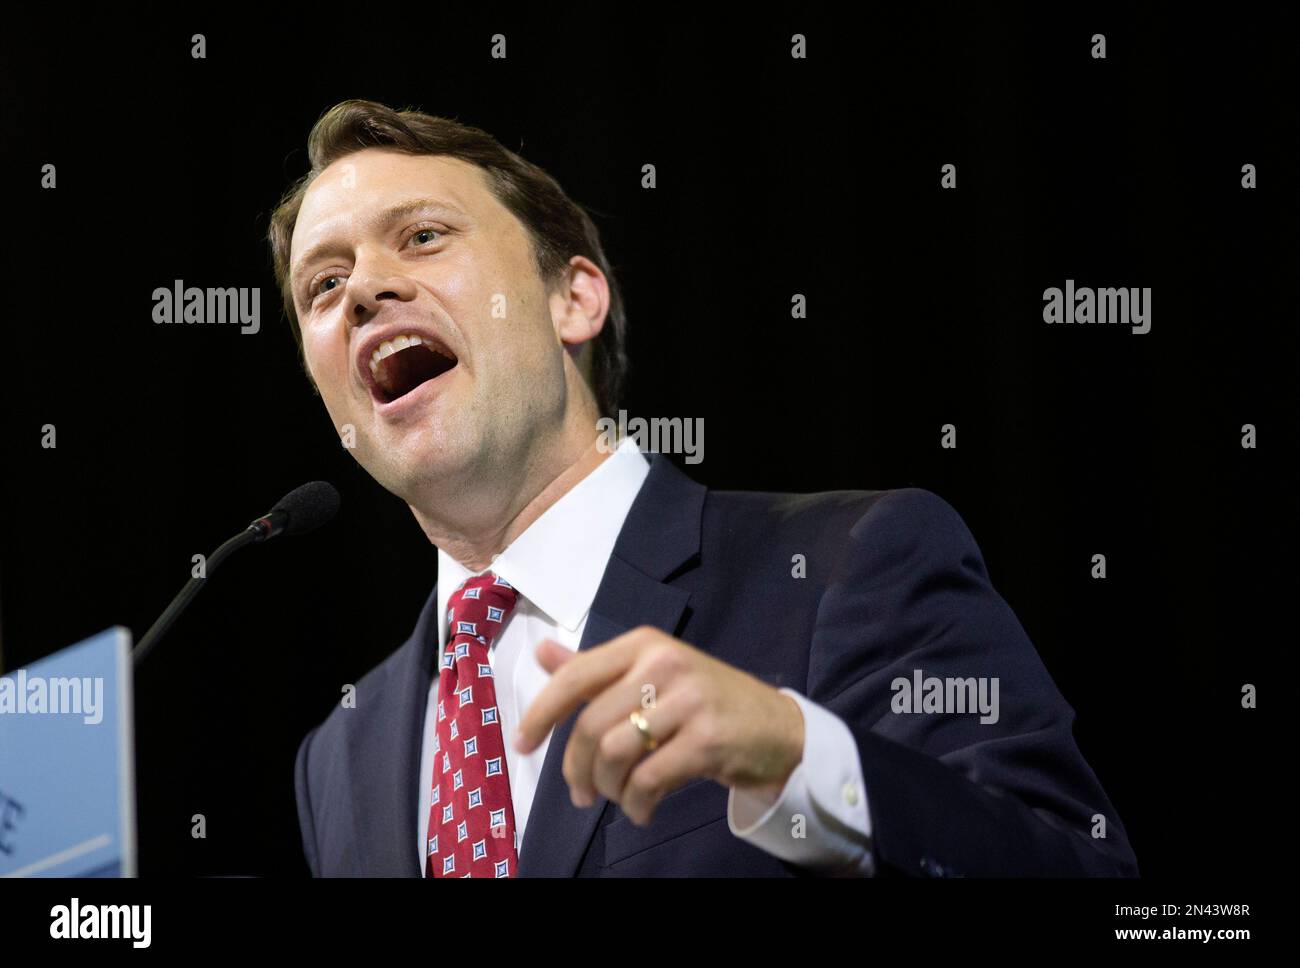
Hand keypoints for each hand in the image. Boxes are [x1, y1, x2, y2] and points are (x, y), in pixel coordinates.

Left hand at [513, 626, 804, 825]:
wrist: (778, 728)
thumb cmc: (706, 701)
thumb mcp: (652, 674)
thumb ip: (596, 668)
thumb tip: (542, 651)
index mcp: (643, 644)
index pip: (575, 676)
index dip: (542, 713)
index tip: (522, 745)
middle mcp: (663, 663)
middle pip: (591, 724)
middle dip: (577, 768)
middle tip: (582, 794)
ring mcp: (688, 699)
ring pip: (615, 752)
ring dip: (608, 788)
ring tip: (618, 798)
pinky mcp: (706, 738)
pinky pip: (648, 779)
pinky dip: (636, 803)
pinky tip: (642, 810)